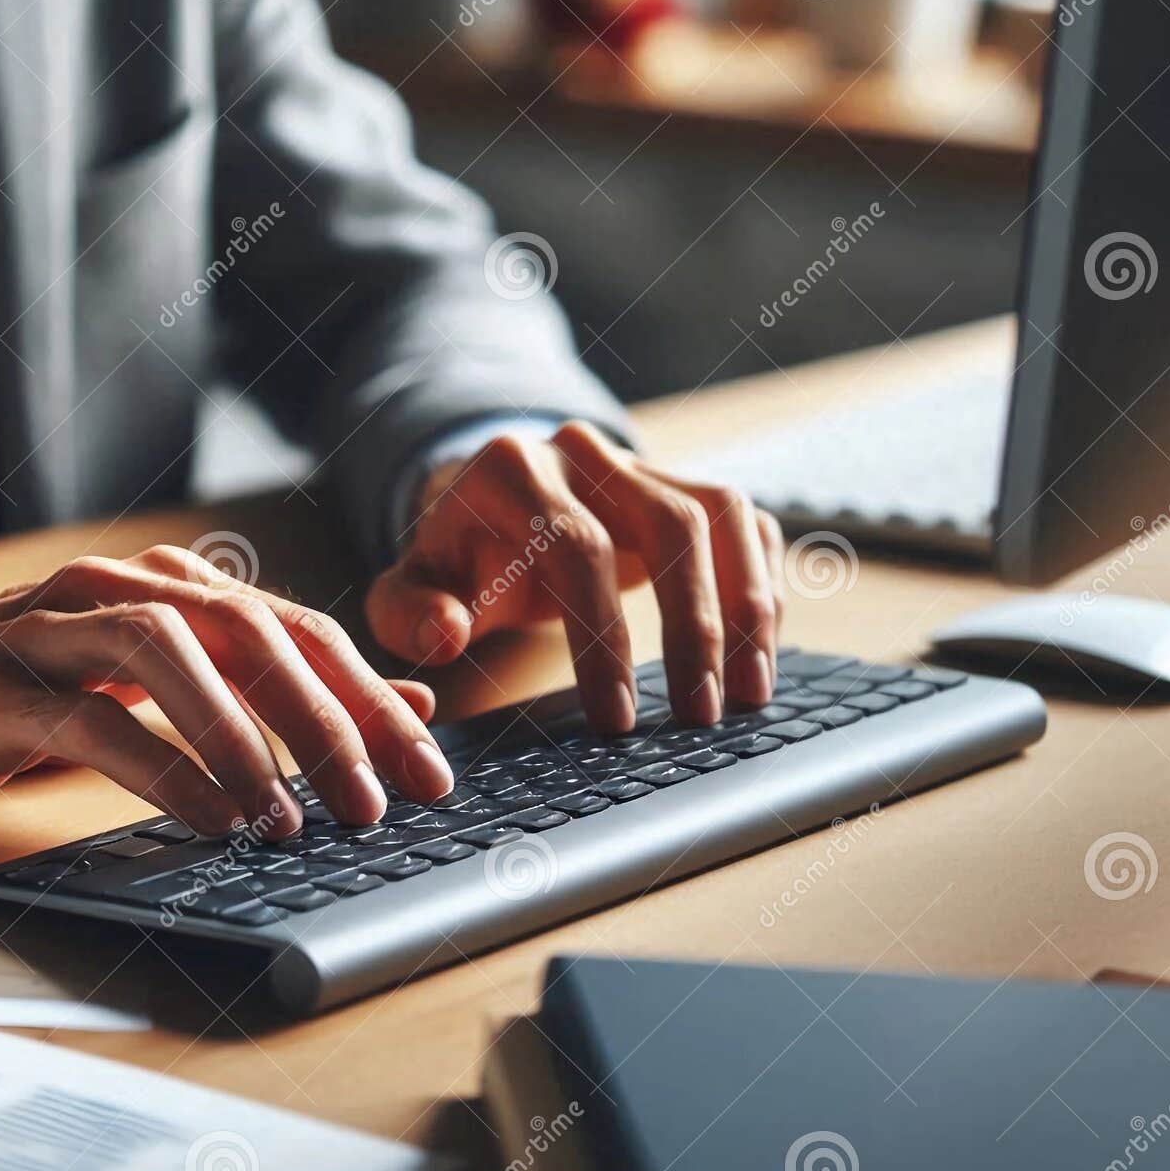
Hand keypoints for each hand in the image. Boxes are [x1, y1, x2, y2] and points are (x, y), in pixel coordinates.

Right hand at [0, 545, 451, 831]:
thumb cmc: (12, 694)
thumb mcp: (149, 688)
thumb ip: (264, 689)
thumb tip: (399, 703)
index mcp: (166, 588)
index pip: (294, 627)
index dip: (368, 695)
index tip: (428, 769)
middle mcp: (117, 590)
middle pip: (251, 631)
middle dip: (329, 717)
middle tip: (381, 798)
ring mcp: (49, 629)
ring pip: (173, 654)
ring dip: (247, 735)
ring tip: (293, 815)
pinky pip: (92, 719)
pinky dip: (161, 766)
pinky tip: (208, 818)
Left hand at [367, 423, 784, 731]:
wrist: (491, 512)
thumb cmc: (457, 564)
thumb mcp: (410, 589)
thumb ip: (408, 614)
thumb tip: (445, 634)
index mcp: (512, 469)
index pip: (575, 546)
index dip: (602, 634)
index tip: (617, 719)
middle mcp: (585, 452)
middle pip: (667, 524)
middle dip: (691, 626)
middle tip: (697, 715)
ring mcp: (644, 462)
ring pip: (721, 512)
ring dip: (746, 604)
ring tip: (748, 691)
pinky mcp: (686, 483)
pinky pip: (746, 523)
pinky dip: (761, 587)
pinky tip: (757, 655)